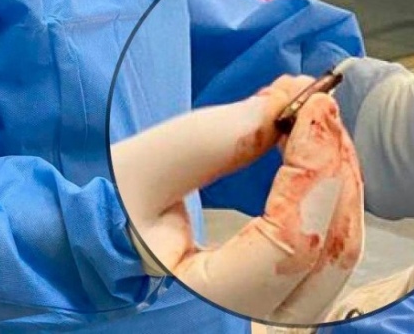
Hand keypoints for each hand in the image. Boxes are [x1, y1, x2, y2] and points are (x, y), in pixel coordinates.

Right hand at [111, 76, 363, 322]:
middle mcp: (247, 331)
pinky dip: (322, 203)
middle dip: (332, 166)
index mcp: (207, 308)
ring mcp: (265, 325)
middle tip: (318, 102)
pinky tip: (309, 160)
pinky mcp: (272, 308)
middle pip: (330, 253)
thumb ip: (213, 139)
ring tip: (314, 122)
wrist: (78, 262)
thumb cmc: (95, 223)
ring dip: (333, 181)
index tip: (313, 102)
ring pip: (336, 260)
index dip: (313, 165)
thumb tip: (283, 104)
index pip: (292, 242)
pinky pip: (321, 259)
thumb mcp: (139, 173)